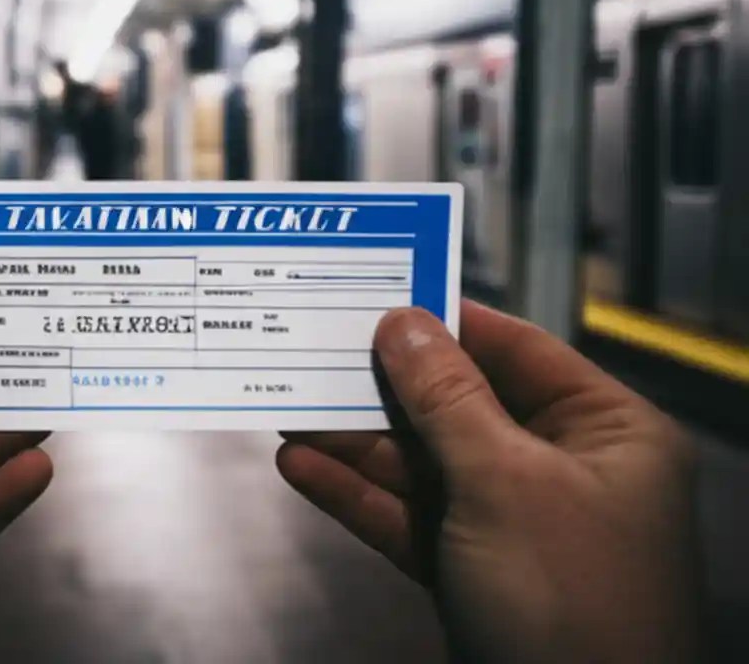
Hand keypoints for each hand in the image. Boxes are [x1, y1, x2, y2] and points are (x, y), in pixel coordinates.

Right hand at [277, 302, 700, 662]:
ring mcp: (511, 525)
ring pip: (423, 465)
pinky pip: (407, 519)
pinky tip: (301, 468)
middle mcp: (562, 470)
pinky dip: (356, 495)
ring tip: (287, 407)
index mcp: (606, 432)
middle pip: (459, 407)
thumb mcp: (507, 480)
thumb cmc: (572, 597)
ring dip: (355, 442)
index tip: (377, 295)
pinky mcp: (469, 571)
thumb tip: (403, 322)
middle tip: (313, 349)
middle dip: (384, 387)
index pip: (517, 351)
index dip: (446, 322)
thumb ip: (447, 398)